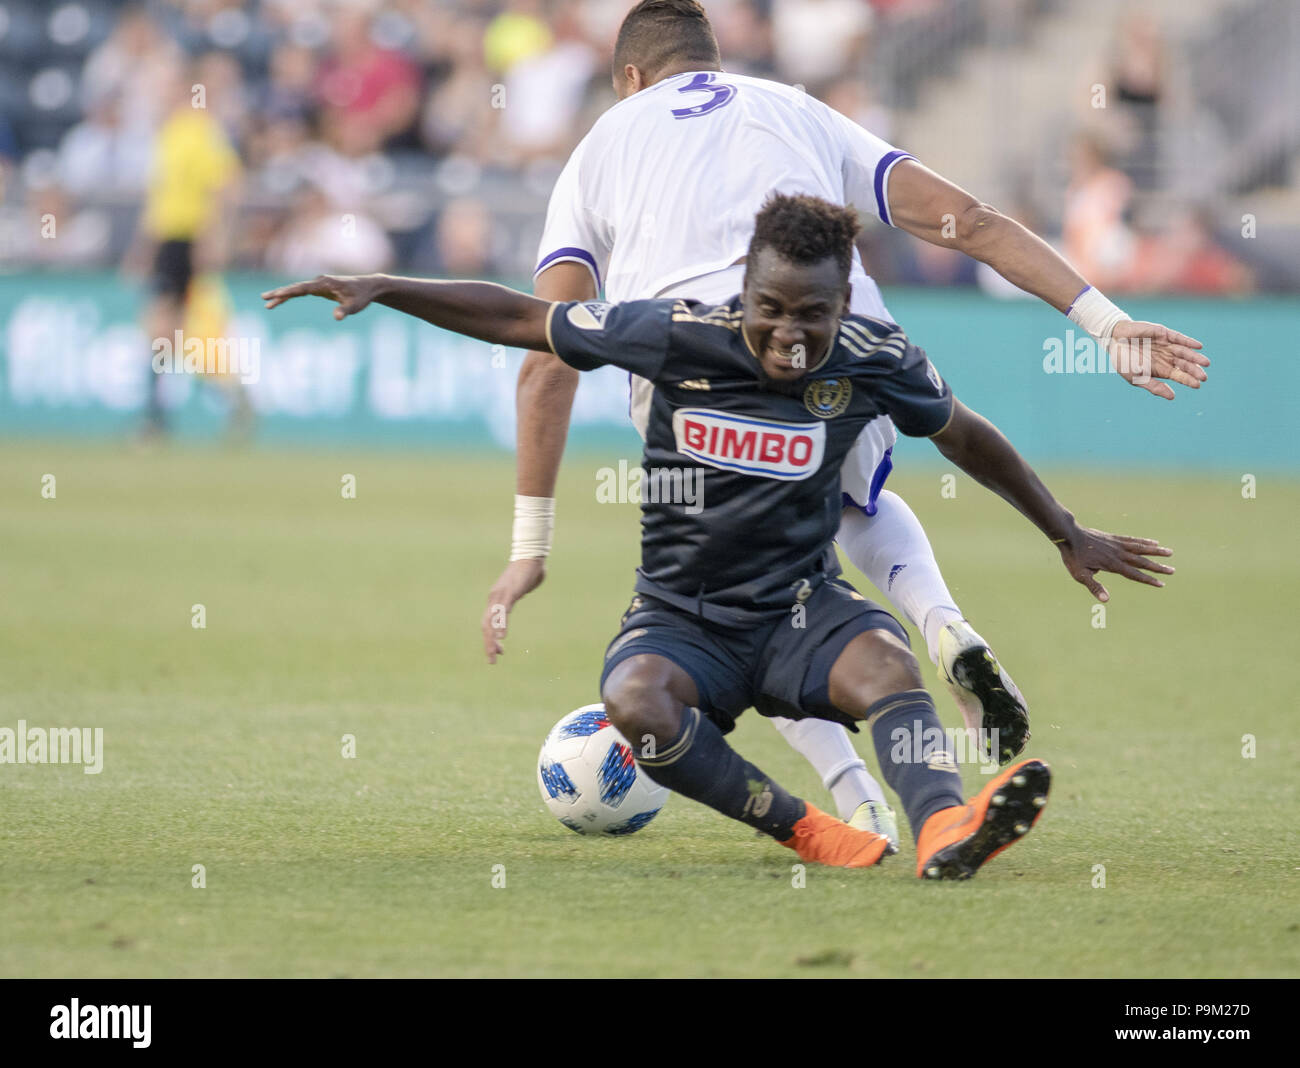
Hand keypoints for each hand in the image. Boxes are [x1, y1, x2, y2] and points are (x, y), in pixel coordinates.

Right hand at [261, 274, 383, 319]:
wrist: (368, 287)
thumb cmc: (362, 297)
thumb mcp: (355, 306)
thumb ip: (345, 311)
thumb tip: (336, 317)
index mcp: (325, 284)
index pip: (303, 288)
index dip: (289, 292)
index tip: (277, 295)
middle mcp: (320, 281)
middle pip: (295, 287)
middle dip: (279, 293)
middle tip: (263, 299)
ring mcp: (319, 284)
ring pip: (297, 290)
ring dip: (282, 295)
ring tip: (267, 303)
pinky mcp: (320, 288)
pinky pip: (302, 292)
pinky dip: (291, 296)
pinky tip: (281, 301)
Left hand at [482, 558, 545, 663]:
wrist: (532, 555)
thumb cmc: (529, 570)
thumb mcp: (521, 587)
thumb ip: (519, 593)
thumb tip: (522, 593)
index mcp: (496, 598)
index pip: (488, 623)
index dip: (491, 638)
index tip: (497, 652)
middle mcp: (494, 597)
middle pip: (486, 625)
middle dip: (489, 644)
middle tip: (492, 660)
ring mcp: (500, 595)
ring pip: (492, 621)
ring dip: (492, 639)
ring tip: (494, 653)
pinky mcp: (509, 592)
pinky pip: (503, 611)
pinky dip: (501, 624)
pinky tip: (502, 635)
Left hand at [1055, 525, 1173, 601]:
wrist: (1069, 535)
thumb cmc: (1073, 557)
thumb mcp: (1081, 575)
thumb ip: (1094, 587)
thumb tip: (1106, 600)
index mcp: (1112, 565)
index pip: (1134, 574)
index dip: (1148, 580)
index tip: (1161, 584)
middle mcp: (1118, 554)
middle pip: (1142, 561)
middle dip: (1158, 567)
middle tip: (1172, 571)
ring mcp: (1117, 544)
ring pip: (1141, 548)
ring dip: (1156, 551)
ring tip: (1170, 552)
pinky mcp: (1114, 538)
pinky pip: (1132, 540)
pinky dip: (1144, 542)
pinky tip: (1153, 542)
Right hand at [1108, 320, 1208, 400]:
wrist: (1113, 341)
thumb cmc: (1123, 361)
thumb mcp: (1137, 378)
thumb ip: (1154, 387)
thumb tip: (1172, 397)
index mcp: (1160, 369)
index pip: (1178, 375)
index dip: (1188, 380)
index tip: (1197, 385)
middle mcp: (1166, 357)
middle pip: (1184, 365)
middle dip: (1194, 371)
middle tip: (1204, 377)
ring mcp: (1166, 345)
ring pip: (1184, 352)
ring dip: (1195, 358)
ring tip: (1206, 363)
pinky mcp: (1163, 334)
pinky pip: (1179, 338)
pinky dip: (1189, 342)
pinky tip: (1198, 346)